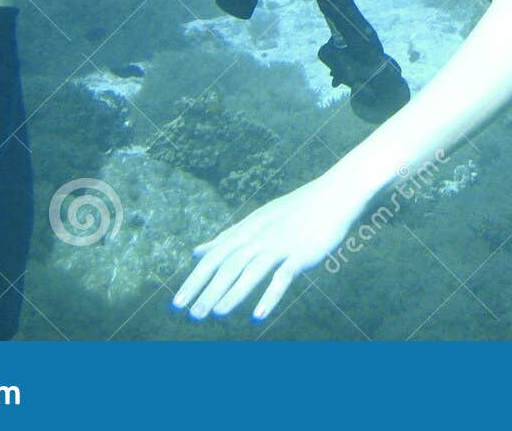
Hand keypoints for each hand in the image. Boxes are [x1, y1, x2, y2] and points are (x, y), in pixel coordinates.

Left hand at [174, 171, 369, 320]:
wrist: (335, 196)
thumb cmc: (295, 211)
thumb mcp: (256, 222)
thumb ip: (225, 240)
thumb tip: (196, 252)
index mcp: (248, 230)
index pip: (215, 257)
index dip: (195, 280)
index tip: (176, 303)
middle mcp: (260, 236)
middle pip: (228, 264)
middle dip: (207, 290)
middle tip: (191, 314)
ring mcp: (280, 244)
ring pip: (251, 269)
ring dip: (233, 292)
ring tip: (216, 313)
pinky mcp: (301, 253)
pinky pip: (283, 276)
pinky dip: (270, 295)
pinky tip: (258, 315)